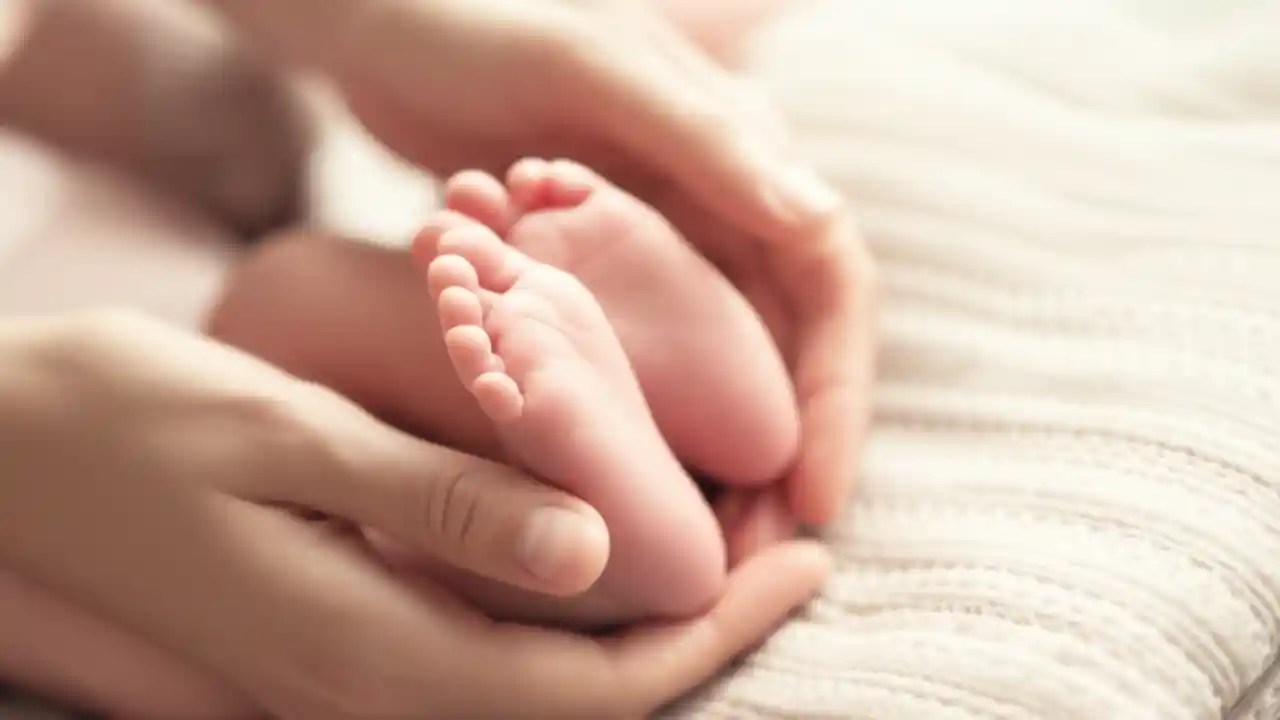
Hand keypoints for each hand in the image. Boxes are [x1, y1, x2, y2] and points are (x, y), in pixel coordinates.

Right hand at [0, 311, 829, 717]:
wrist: (4, 461)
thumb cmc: (127, 425)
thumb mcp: (282, 436)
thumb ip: (437, 496)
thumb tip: (595, 541)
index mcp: (368, 648)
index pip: (592, 682)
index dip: (713, 632)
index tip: (799, 561)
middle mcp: (366, 691)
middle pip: (583, 703)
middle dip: (702, 636)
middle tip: (784, 546)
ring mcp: (347, 681)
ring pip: (541, 686)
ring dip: (644, 628)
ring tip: (725, 543)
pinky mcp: (333, 647)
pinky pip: (484, 657)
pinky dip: (569, 614)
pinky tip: (603, 544)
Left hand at [321, 0, 875, 536]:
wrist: (379, 22)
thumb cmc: (481, 23)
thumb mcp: (593, 71)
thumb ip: (704, 142)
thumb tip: (817, 224)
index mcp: (742, 156)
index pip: (828, 288)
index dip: (836, 394)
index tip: (814, 496)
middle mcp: (716, 203)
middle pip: (776, 346)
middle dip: (772, 450)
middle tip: (747, 555)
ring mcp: (654, 239)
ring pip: (709, 366)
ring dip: (704, 453)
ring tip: (686, 548)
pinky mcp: (594, 266)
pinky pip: (636, 359)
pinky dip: (631, 419)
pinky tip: (609, 483)